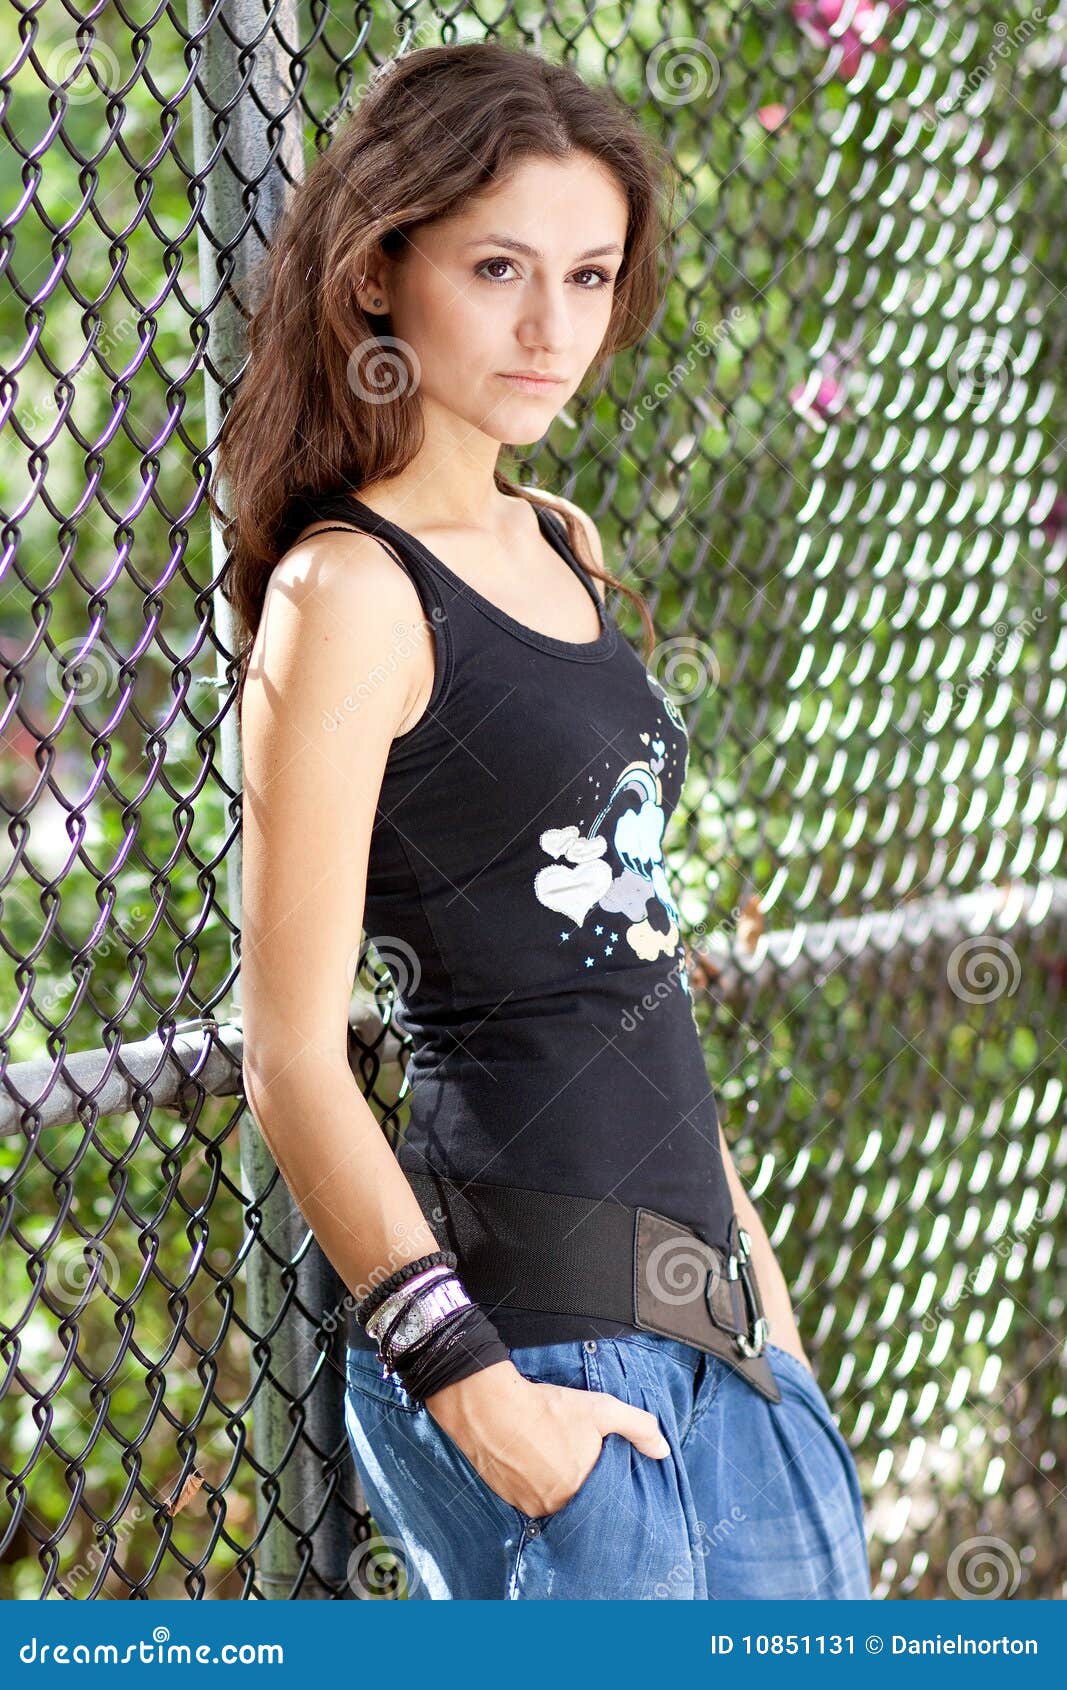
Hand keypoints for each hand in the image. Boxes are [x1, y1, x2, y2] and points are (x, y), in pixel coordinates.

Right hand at [424, 1359, 670, 1519]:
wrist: (488, 1406)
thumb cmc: (547, 1408)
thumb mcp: (601, 1409)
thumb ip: (638, 1427)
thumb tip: (664, 1451)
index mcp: (581, 1491)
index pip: (602, 1496)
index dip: (602, 1478)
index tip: (598, 1461)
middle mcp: (555, 1506)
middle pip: (576, 1498)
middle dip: (578, 1479)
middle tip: (572, 1453)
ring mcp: (527, 1504)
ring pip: (551, 1498)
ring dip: (554, 1482)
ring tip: (551, 1453)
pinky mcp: (506, 1497)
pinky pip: (528, 1496)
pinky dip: (533, 1482)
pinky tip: (532, 1458)